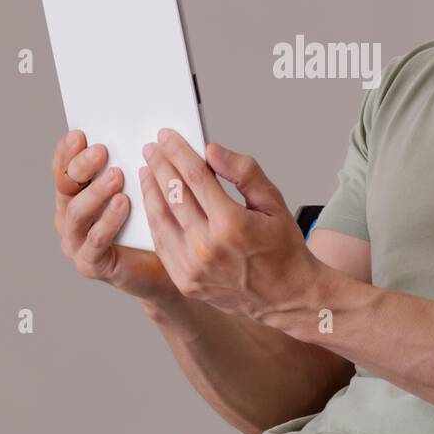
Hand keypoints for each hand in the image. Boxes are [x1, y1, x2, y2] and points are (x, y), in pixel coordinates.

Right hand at [52, 129, 181, 307]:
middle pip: (65, 186)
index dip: (68, 151)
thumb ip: (134, 162)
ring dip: (96, 192)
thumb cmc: (153, 220)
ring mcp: (75, 242)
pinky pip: (95, 241)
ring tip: (116, 176)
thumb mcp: (143, 186)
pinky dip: (108, 221)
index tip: (80, 134)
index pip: (64, 167)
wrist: (167, 265)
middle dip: (81, 166)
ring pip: (77, 213)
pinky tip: (123, 204)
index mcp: (76, 193)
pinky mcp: (90, 264)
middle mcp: (69, 216)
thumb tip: (142, 133)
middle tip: (101, 151)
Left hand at [138, 128, 317, 322]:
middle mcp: (207, 247)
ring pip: (160, 219)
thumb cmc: (282, 247)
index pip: (195, 177)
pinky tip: (154, 203)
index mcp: (232, 224)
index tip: (167, 137)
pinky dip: (155, 219)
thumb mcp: (273, 202)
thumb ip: (243, 172)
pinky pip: (161, 243)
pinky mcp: (185, 281)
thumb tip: (211, 151)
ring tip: (147, 171)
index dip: (178, 152)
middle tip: (152, 148)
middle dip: (160, 166)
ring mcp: (193, 267)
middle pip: (173, 195)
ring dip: (150, 191)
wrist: (285, 296)